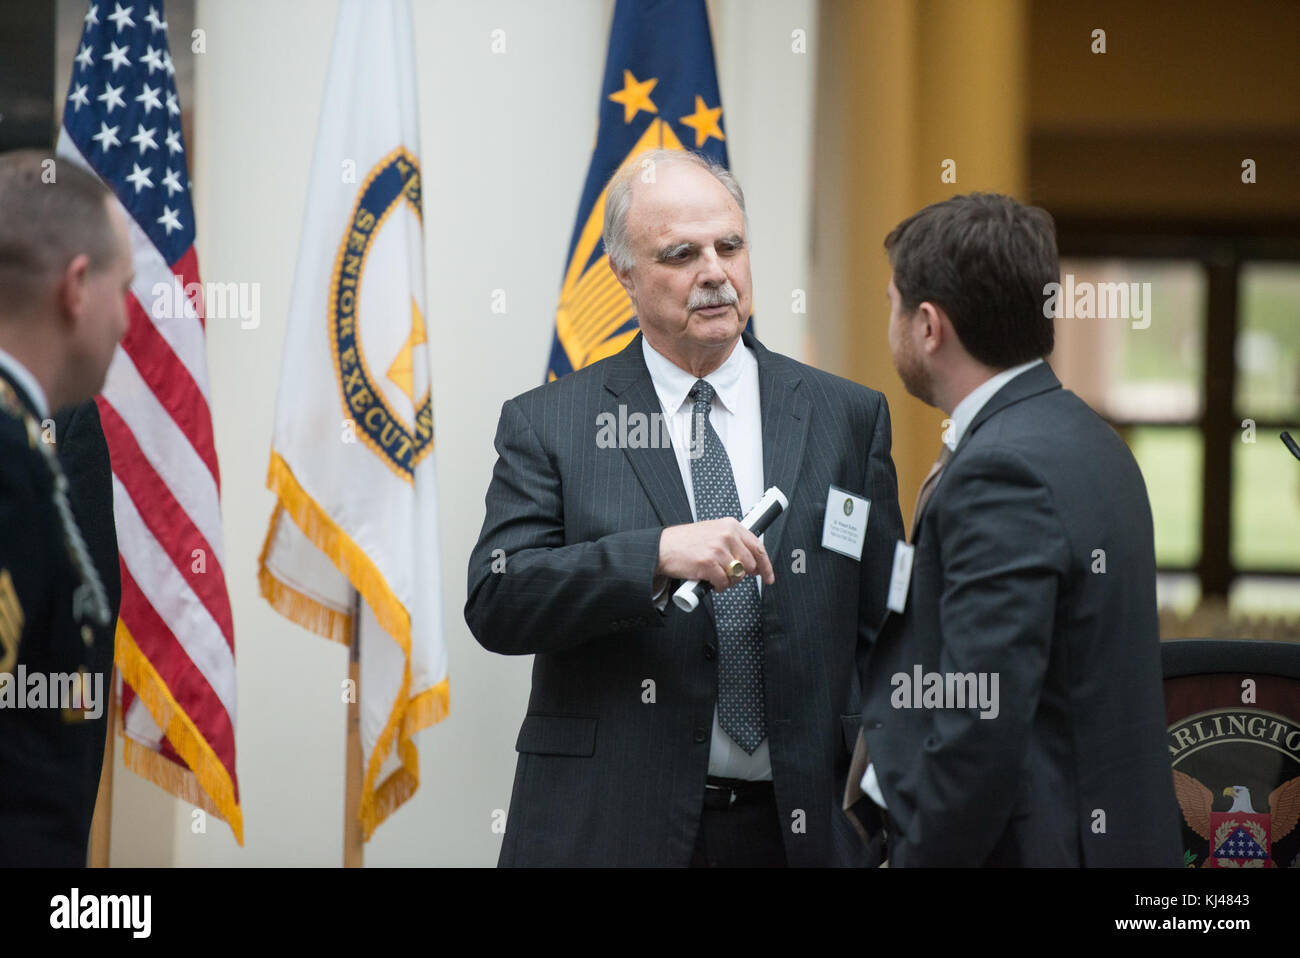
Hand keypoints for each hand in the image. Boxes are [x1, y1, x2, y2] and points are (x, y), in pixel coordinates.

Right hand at [656, 518, 774, 592]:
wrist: (662, 547)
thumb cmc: (685, 542)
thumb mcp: (713, 532)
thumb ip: (733, 542)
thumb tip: (751, 560)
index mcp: (730, 526)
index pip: (758, 547)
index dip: (766, 565)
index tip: (768, 576)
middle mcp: (726, 535)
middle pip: (750, 564)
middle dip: (742, 574)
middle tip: (731, 575)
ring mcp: (718, 549)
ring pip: (738, 575)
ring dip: (729, 581)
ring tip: (717, 576)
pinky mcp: (708, 563)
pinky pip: (723, 583)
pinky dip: (718, 587)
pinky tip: (710, 581)